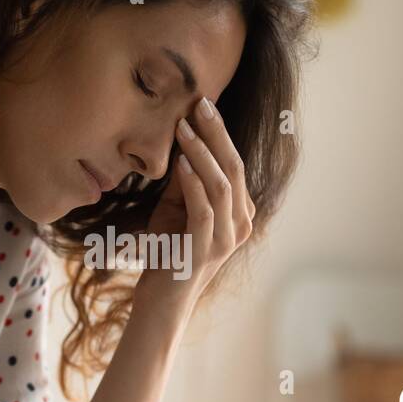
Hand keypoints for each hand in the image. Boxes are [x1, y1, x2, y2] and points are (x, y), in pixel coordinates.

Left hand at [136, 96, 255, 311]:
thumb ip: (184, 177)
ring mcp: (226, 239)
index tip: (202, 103)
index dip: (220, 132)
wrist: (161, 298)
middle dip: (217, 133)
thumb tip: (181, 135)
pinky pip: (204, 211)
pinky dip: (193, 184)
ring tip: (184, 128)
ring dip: (202, 154)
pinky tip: (180, 164)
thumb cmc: (168, 250)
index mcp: (239, 211)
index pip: (234, 163)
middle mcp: (241, 223)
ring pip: (222, 186)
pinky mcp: (205, 250)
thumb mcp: (176, 206)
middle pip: (234, 168)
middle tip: (200, 104)